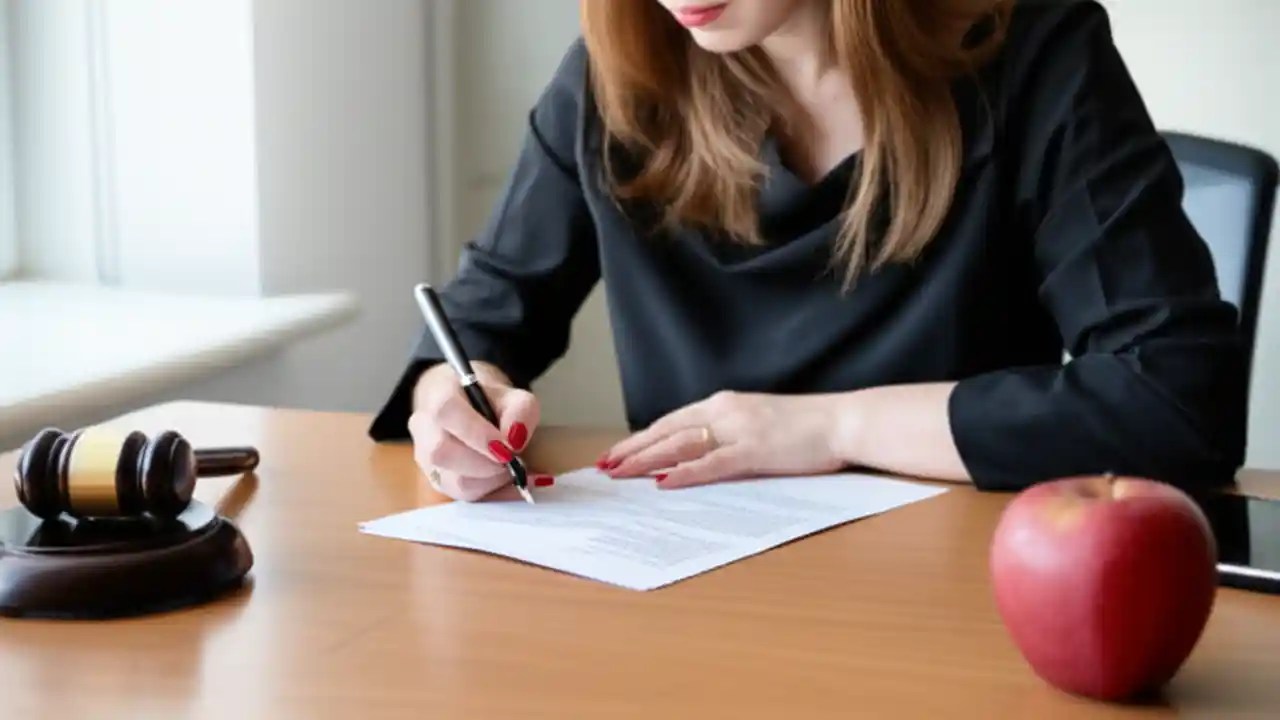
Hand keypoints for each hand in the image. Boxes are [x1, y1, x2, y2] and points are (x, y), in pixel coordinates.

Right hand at [409, 363, 552, 501]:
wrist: (469, 407)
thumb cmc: (489, 400)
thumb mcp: (512, 395)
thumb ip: (519, 412)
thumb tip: (515, 442)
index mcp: (438, 394)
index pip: (446, 411)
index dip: (476, 433)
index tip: (506, 447)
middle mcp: (423, 427)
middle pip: (441, 453)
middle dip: (484, 464)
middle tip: (513, 461)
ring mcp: (425, 458)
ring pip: (451, 481)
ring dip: (489, 481)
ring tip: (512, 470)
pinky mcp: (437, 481)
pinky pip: (462, 497)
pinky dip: (492, 494)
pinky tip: (511, 486)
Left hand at [599, 391, 850, 488]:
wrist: (843, 421)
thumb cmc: (806, 427)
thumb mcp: (758, 424)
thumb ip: (728, 435)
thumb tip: (699, 453)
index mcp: (724, 405)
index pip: (671, 422)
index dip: (641, 438)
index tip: (616, 452)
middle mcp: (724, 412)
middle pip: (667, 431)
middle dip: (632, 450)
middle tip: (603, 466)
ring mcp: (739, 430)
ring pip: (680, 445)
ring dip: (646, 460)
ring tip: (619, 473)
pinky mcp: (755, 450)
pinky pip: (712, 463)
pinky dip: (685, 473)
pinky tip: (664, 482)